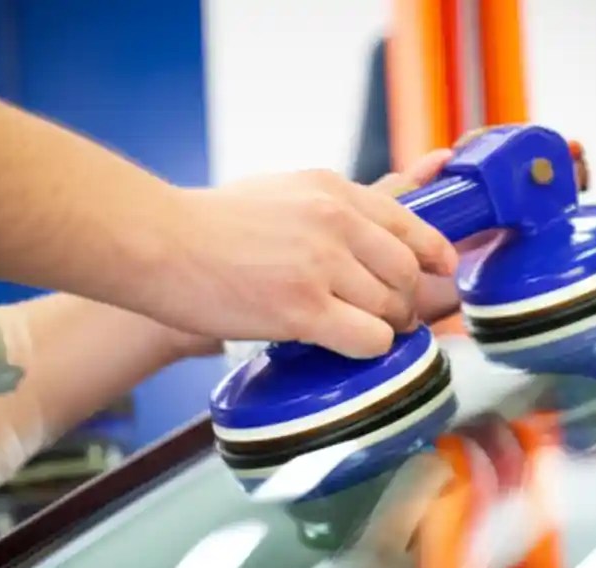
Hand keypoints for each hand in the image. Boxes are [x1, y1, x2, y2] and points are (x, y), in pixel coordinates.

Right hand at [144, 150, 455, 358]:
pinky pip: (369, 338)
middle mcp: (336, 222)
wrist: (155, 242)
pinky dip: (369, 348)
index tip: (441, 270)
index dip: (433, 254)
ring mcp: (321, 265)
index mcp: (333, 190)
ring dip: (385, 328)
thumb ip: (331, 205)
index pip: (410, 224)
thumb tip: (384, 209)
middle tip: (393, 318)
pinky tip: (346, 346)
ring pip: (392, 308)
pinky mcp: (303, 309)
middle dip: (407, 302)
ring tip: (363, 333)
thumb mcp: (282, 190)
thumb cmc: (210, 224)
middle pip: (406, 272)